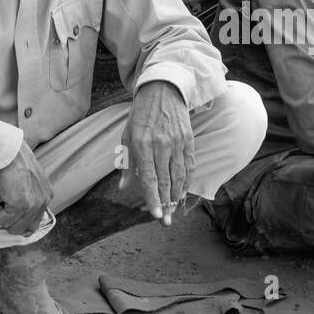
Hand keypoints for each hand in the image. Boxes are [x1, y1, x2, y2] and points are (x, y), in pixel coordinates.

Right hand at [0, 142, 53, 235]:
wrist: (5, 150)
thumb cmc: (11, 160)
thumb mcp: (25, 179)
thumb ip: (26, 195)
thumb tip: (12, 212)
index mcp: (46, 195)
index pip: (34, 223)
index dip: (18, 220)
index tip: (6, 210)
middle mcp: (44, 201)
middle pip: (26, 229)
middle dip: (9, 222)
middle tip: (0, 205)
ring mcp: (34, 204)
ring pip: (14, 227)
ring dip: (1, 216)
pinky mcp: (22, 205)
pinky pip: (4, 220)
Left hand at [122, 81, 193, 225]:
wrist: (162, 90)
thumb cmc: (141, 115)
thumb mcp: (127, 136)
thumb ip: (127, 163)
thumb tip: (124, 188)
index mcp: (143, 144)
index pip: (150, 179)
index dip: (153, 199)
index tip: (157, 216)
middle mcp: (161, 145)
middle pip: (166, 181)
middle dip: (166, 204)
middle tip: (166, 222)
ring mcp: (177, 142)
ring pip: (179, 176)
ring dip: (177, 196)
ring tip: (174, 211)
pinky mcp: (188, 140)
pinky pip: (189, 166)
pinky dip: (187, 182)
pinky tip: (183, 193)